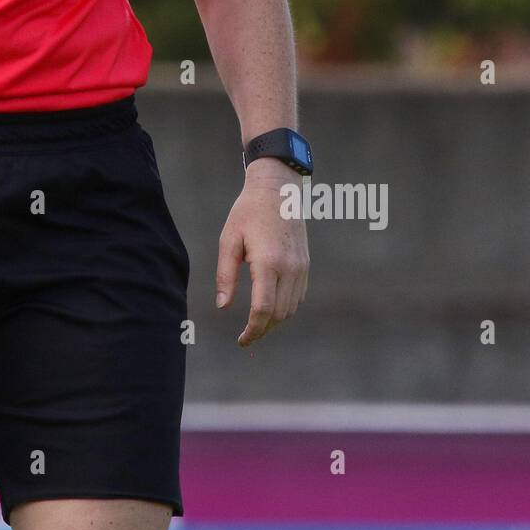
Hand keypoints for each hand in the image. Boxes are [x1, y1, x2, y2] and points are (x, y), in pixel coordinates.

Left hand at [215, 160, 308, 345]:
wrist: (278, 189)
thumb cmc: (247, 212)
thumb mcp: (229, 240)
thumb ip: (226, 275)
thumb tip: (223, 307)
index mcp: (268, 262)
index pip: (263, 310)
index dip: (252, 330)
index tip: (242, 341)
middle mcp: (289, 268)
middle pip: (279, 315)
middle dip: (262, 330)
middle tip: (245, 336)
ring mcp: (301, 267)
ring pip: (291, 309)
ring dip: (274, 322)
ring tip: (256, 324)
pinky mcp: (306, 265)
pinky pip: (298, 297)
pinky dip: (285, 308)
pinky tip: (270, 308)